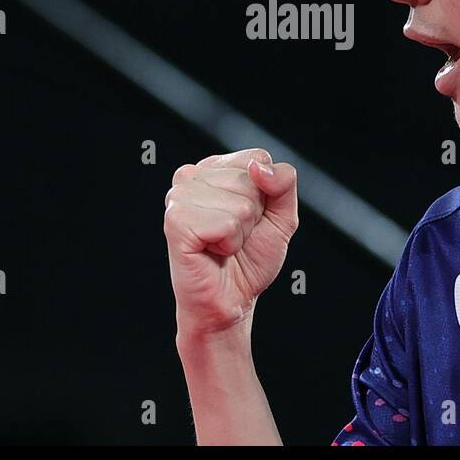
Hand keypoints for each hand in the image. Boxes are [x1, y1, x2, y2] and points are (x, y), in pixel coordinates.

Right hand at [164, 148, 299, 339]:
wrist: (232, 300)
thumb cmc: (250, 259)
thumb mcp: (282, 216)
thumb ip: (283, 183)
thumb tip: (259, 168)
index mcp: (213, 168)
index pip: (258, 159)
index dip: (266, 196)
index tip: (248, 219)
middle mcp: (191, 177)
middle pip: (249, 180)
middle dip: (253, 216)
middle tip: (234, 236)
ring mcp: (179, 197)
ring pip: (239, 204)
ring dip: (240, 233)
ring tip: (223, 245)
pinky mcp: (176, 221)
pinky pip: (225, 224)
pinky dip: (228, 243)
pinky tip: (212, 251)